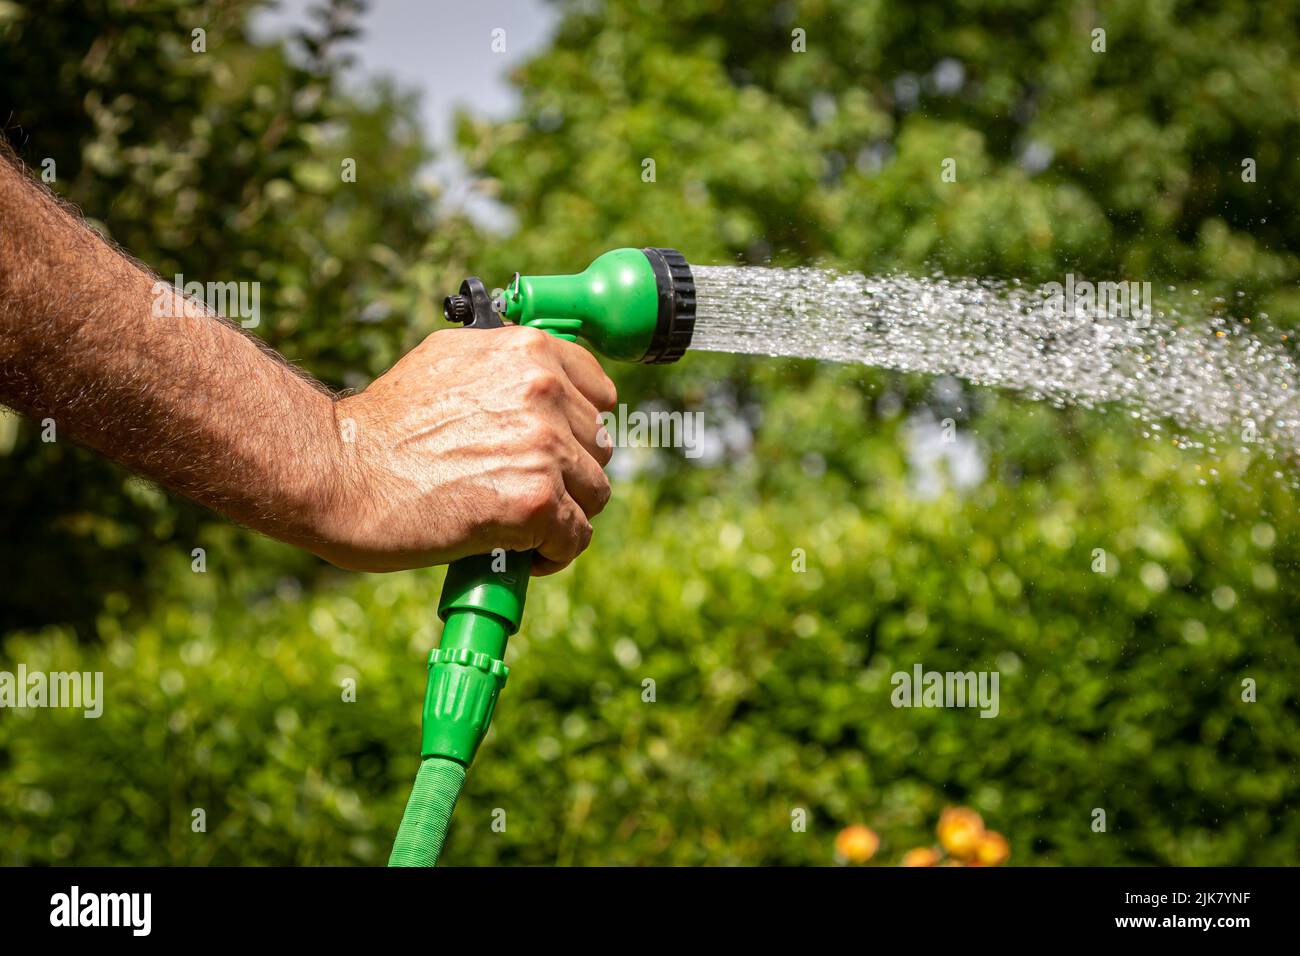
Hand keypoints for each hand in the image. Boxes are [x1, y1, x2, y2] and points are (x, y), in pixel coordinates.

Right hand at [318, 325, 616, 573]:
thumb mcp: (448, 363)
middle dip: (570, 474)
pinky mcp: (536, 502)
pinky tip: (522, 554)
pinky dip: (554, 554)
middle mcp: (543, 390)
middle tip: (527, 492)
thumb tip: (541, 385)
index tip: (562, 449)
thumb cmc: (383, 427)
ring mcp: (544, 446)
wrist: (339, 470)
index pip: (599, 391)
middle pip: (599, 446)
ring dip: (565, 515)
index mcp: (527, 351)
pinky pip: (575, 537)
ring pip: (595, 493)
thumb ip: (502, 369)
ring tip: (523, 526)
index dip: (580, 427)